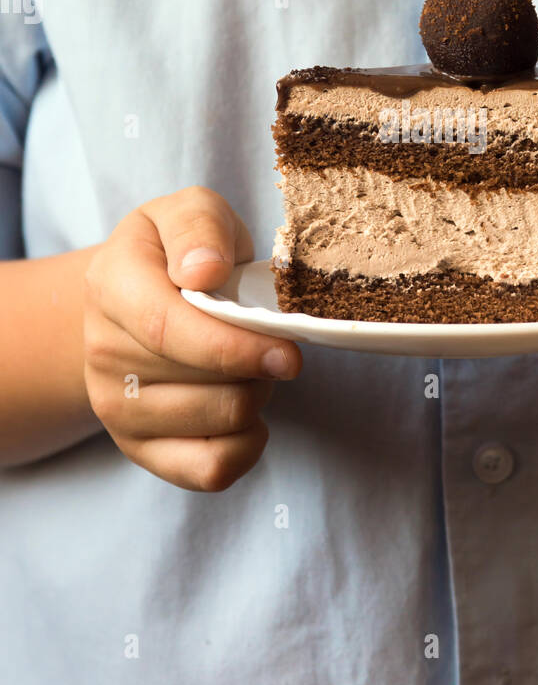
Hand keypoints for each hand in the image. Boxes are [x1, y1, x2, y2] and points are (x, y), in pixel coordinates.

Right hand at [83, 186, 301, 490]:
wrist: (142, 295)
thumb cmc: (181, 252)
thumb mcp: (190, 213)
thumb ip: (199, 228)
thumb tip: (203, 270)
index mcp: (111, 285)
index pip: (168, 330)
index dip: (235, 347)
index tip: (288, 352)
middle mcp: (103, 352)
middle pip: (206, 380)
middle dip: (258, 364)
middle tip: (266, 338)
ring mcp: (116, 407)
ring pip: (218, 424)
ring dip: (256, 396)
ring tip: (249, 365)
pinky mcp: (139, 448)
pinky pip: (210, 471)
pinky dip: (247, 446)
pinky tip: (247, 411)